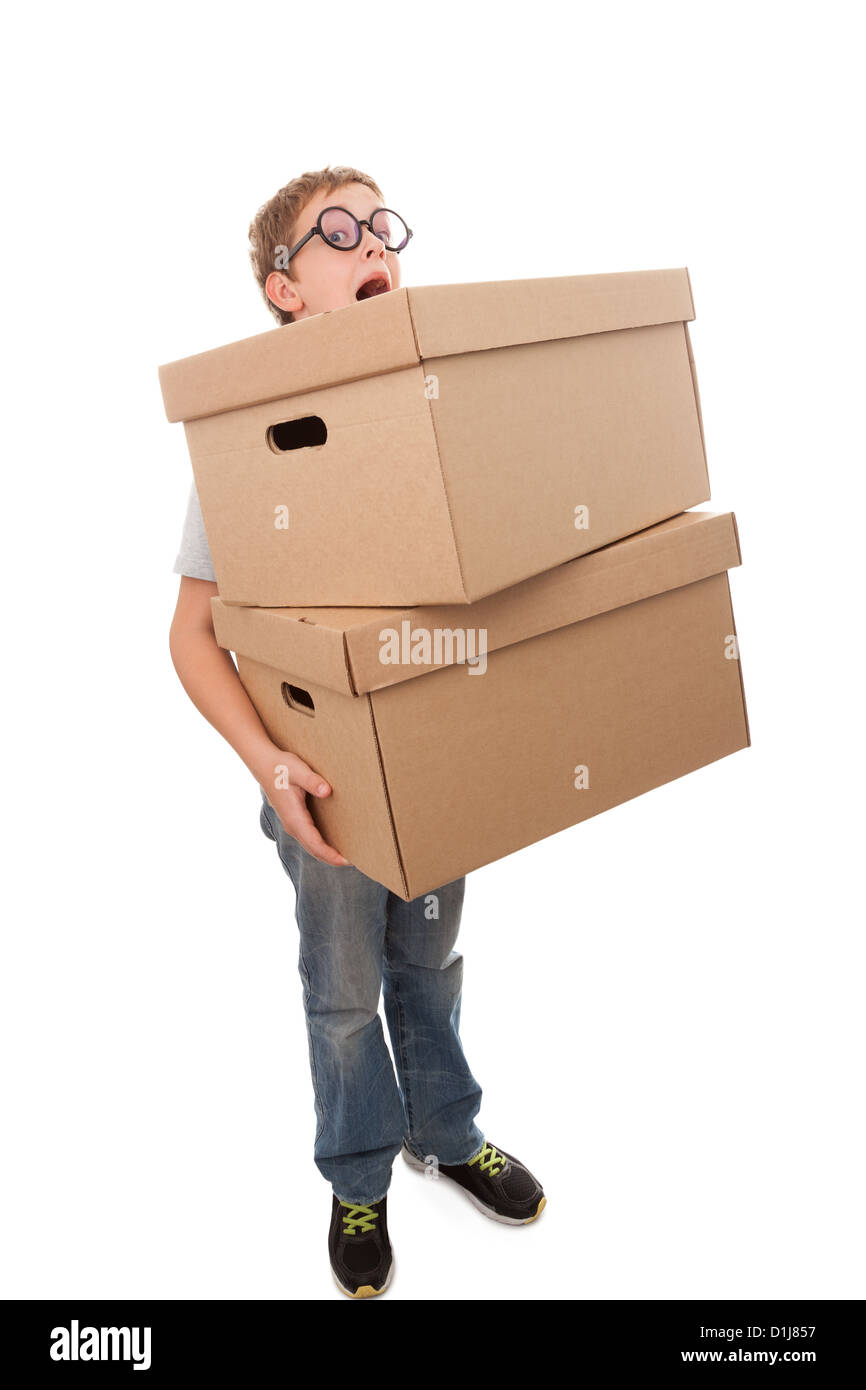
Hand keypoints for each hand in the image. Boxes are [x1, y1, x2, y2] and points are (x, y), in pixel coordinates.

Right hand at [261, 751, 350, 867]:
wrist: (264, 764)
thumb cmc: (281, 767)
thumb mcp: (298, 770)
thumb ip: (312, 781)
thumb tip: (327, 791)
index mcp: (294, 818)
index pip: (314, 844)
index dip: (331, 855)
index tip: (347, 860)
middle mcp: (292, 826)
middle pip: (315, 851)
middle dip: (334, 858)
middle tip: (357, 860)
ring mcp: (293, 825)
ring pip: (312, 847)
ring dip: (329, 854)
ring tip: (350, 854)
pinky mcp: (295, 821)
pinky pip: (310, 839)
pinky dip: (323, 846)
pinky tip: (336, 842)